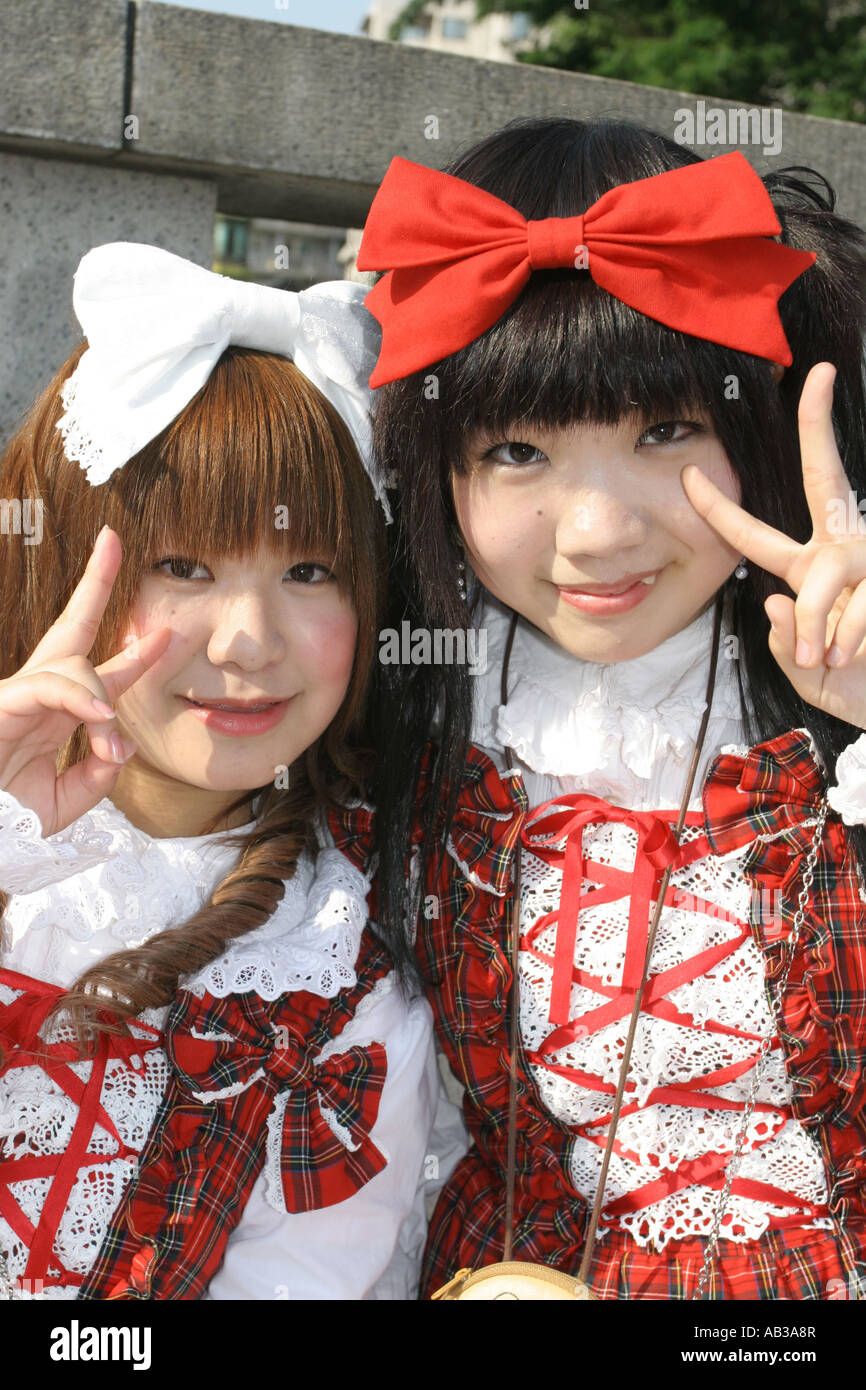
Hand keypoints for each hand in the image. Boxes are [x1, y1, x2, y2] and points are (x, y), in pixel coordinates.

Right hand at [0, 527, 170, 834]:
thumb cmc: (7, 822)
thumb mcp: (65, 802)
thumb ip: (97, 774)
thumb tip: (122, 745)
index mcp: (54, 716)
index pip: (97, 674)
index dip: (134, 656)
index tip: (166, 633)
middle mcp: (35, 697)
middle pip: (70, 629)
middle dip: (93, 583)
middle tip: (113, 541)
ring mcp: (14, 697)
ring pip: (71, 664)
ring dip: (101, 698)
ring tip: (110, 742)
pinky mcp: (1, 704)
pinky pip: (48, 687)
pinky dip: (80, 699)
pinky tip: (99, 718)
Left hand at [681, 362, 865, 731]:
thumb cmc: (851, 682)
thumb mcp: (801, 670)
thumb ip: (783, 640)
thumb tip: (777, 601)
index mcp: (806, 566)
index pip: (751, 536)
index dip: (716, 508)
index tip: (687, 472)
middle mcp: (839, 548)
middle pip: (822, 476)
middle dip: (818, 426)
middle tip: (818, 374)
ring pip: (821, 579)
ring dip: (815, 626)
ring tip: (825, 658)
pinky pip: (855, 606)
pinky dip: (847, 640)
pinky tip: (851, 655)